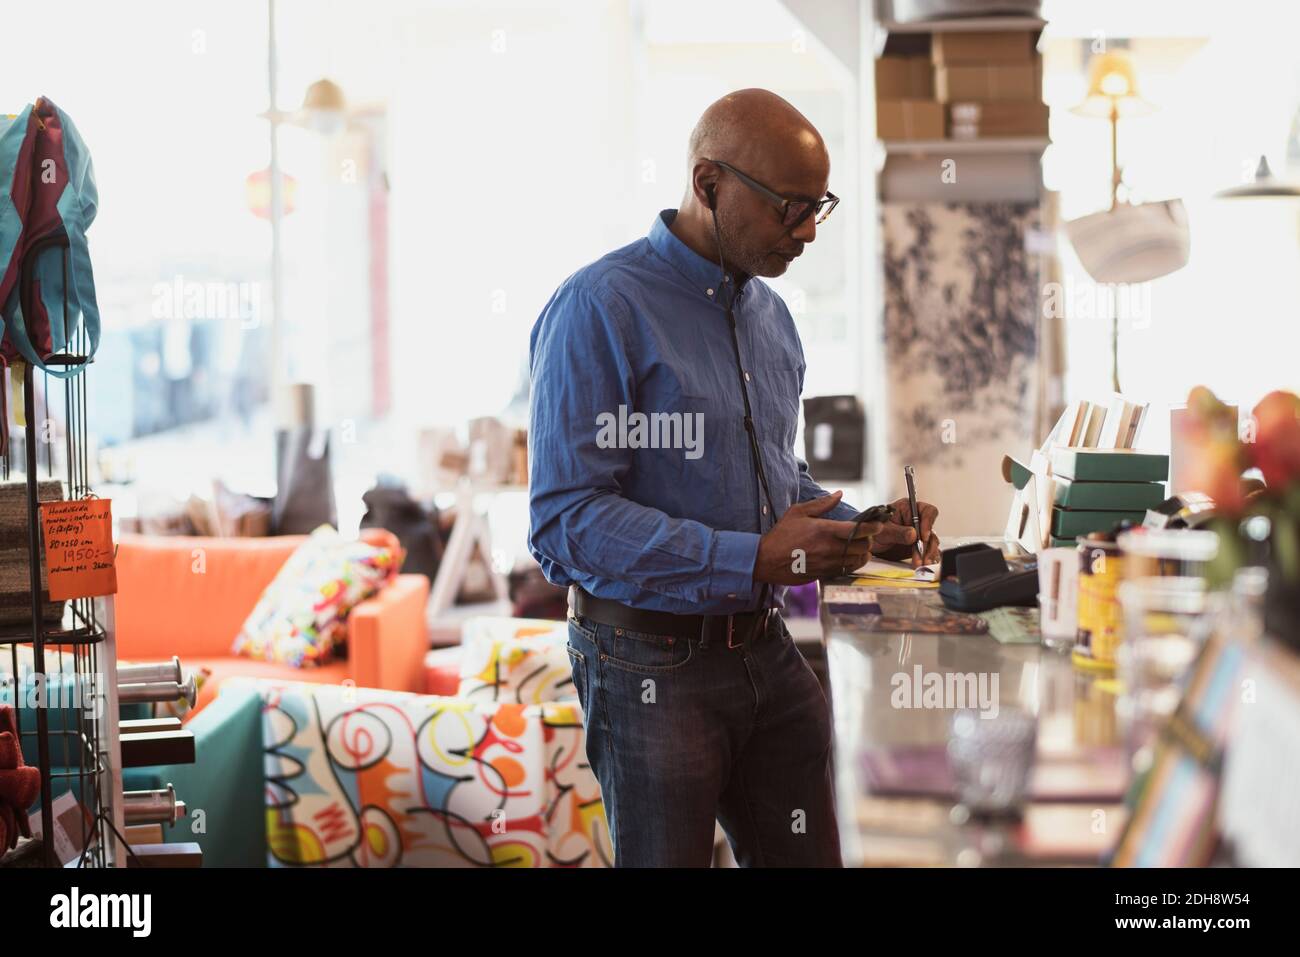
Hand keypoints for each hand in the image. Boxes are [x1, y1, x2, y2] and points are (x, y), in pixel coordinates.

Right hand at [753, 491, 884, 584]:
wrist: (766, 560)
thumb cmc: (781, 535)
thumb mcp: (798, 512)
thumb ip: (822, 504)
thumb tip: (839, 494)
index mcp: (823, 530)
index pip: (857, 530)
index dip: (872, 527)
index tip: (878, 524)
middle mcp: (828, 548)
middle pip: (862, 547)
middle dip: (869, 540)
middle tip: (867, 536)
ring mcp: (827, 563)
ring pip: (857, 560)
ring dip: (863, 553)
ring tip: (861, 547)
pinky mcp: (824, 574)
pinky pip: (847, 570)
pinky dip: (853, 564)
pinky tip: (850, 557)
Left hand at [871, 498, 940, 566]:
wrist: (869, 543)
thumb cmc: (874, 530)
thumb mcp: (882, 530)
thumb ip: (896, 532)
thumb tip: (913, 535)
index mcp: (908, 509)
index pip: (927, 511)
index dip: (928, 523)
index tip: (923, 536)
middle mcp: (917, 520)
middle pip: (930, 530)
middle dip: (926, 545)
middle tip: (920, 556)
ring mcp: (919, 534)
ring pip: (931, 542)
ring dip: (927, 554)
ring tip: (920, 563)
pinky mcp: (920, 546)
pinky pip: (929, 551)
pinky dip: (927, 558)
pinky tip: (924, 563)